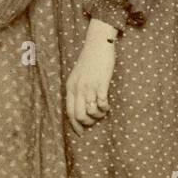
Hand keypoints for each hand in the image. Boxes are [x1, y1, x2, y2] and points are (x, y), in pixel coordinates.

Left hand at [66, 18, 116, 134]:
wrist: (97, 44)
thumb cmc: (89, 60)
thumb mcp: (78, 75)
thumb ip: (77, 89)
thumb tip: (82, 106)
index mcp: (70, 87)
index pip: (69, 112)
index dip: (75, 125)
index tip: (81, 133)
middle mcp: (78, 89)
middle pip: (79, 115)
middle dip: (87, 123)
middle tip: (95, 122)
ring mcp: (89, 86)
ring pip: (91, 112)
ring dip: (98, 116)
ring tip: (103, 112)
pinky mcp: (100, 83)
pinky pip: (101, 104)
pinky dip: (105, 108)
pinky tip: (107, 106)